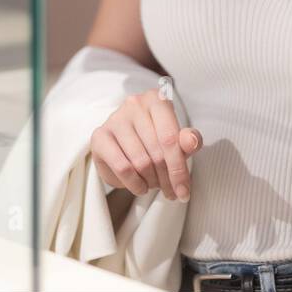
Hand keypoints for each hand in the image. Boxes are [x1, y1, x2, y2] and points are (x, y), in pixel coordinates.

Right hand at [91, 85, 202, 200]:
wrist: (125, 142)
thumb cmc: (156, 139)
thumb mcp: (177, 140)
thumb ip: (189, 140)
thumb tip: (191, 141)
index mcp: (157, 99)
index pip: (170, 138)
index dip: (179, 169)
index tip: (184, 192)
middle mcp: (135, 104)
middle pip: (157, 152)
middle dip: (166, 178)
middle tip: (170, 191)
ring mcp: (115, 119)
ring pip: (140, 161)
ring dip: (151, 181)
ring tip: (154, 185)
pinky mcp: (99, 136)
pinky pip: (122, 167)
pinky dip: (134, 183)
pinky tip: (140, 186)